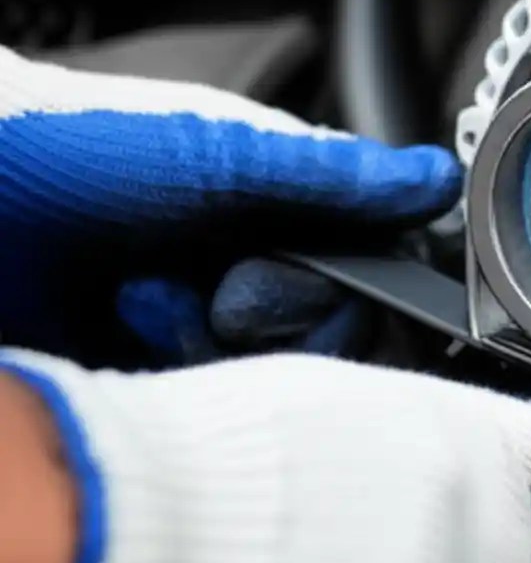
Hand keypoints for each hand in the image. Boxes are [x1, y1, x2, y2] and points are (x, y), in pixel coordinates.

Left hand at [0, 45, 459, 363]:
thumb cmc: (65, 157)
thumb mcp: (213, 156)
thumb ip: (328, 176)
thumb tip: (432, 177)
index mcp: (268, 203)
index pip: (361, 267)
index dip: (339, 289)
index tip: (289, 283)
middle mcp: (242, 262)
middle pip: (324, 330)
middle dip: (271, 317)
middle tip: (213, 291)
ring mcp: (201, 319)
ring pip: (272, 374)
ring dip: (212, 347)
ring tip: (146, 305)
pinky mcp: (158, 372)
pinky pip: (216, 406)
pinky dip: (181, 382)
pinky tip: (133, 340)